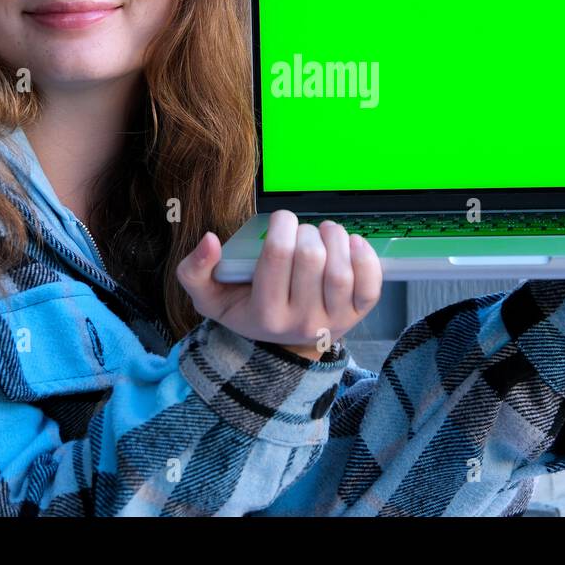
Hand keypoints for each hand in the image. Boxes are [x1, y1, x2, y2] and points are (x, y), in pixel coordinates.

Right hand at [176, 210, 382, 358]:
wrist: (284, 345)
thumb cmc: (247, 309)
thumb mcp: (209, 296)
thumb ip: (194, 270)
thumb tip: (209, 241)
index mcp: (265, 314)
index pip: (277, 254)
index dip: (281, 224)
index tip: (280, 220)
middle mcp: (302, 322)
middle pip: (311, 257)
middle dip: (306, 231)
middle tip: (300, 232)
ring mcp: (333, 321)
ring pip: (341, 269)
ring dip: (335, 237)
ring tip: (325, 232)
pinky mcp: (357, 315)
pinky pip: (371, 284)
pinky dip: (365, 257)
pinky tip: (351, 244)